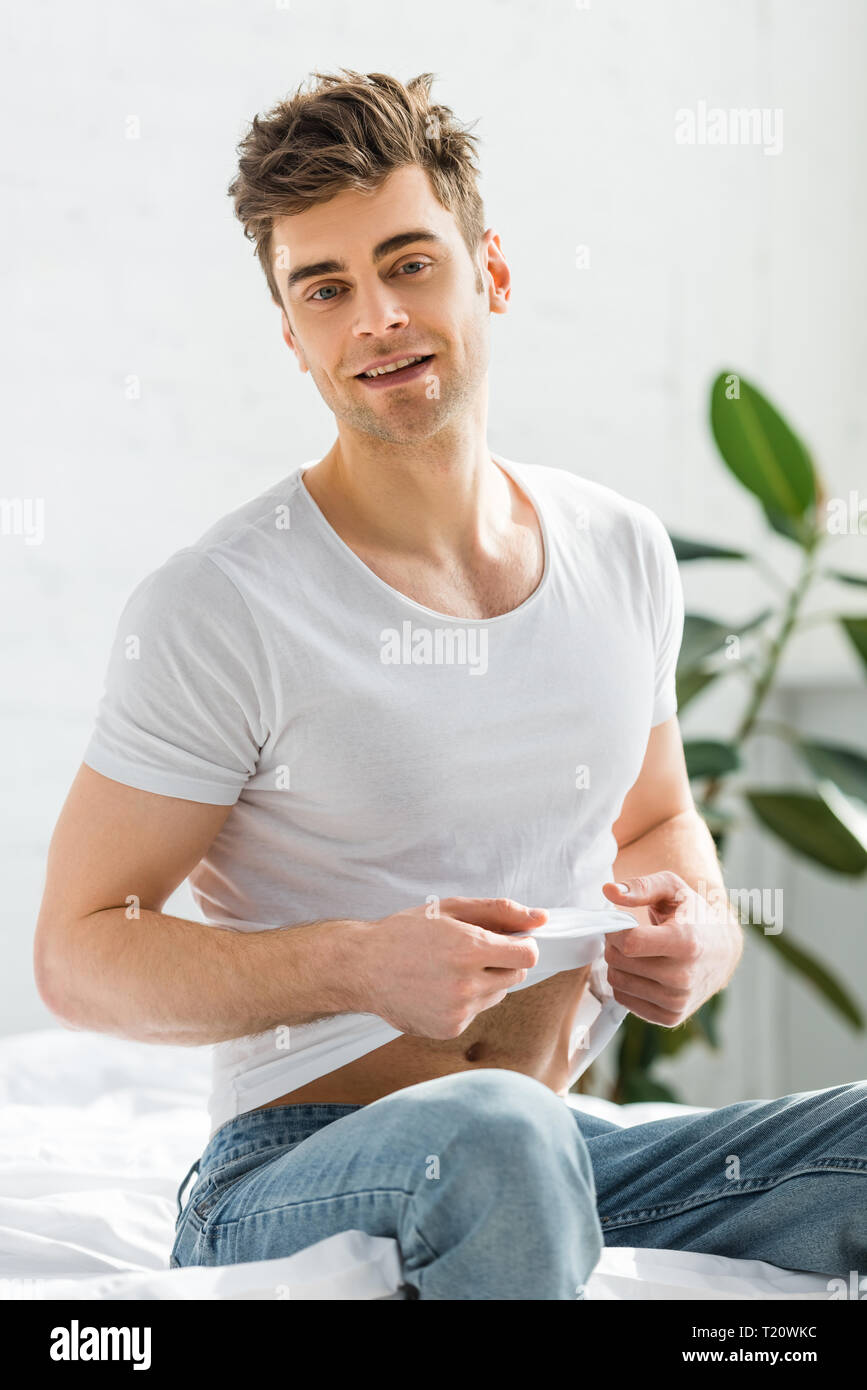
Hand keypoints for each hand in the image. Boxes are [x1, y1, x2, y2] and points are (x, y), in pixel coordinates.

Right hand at [350, 897, 545, 1038]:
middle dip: (503, 961)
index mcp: (468, 949)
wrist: (363, 968)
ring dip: (485, 981)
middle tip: (471, 951)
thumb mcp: (450, 909)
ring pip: (498, 994)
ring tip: (450, 969)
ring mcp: (458, 1011)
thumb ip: (498, 911)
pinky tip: (439, 988)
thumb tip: (540, 917)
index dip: (522, 944)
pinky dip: (466, 1000)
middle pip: (517, 975)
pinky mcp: (450, 1029)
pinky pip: (477, 1012)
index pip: (528, 954)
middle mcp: (466, 984)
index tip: (509, 941)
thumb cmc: (405, 933)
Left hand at [600, 872, 741, 1026]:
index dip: (615, 930)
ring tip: (638, 952)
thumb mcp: (673, 889)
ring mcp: (677, 1001)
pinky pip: (624, 1000)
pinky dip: (626, 984)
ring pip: (617, 982)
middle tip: (629, 936)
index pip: (629, 943)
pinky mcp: (671, 1017)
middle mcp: (683, 977)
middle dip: (615, 945)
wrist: (723, 951)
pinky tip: (642, 971)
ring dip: (618, 965)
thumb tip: (609, 891)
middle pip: (619, 962)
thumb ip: (640, 887)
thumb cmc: (695, 915)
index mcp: (686, 942)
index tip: (620, 923)